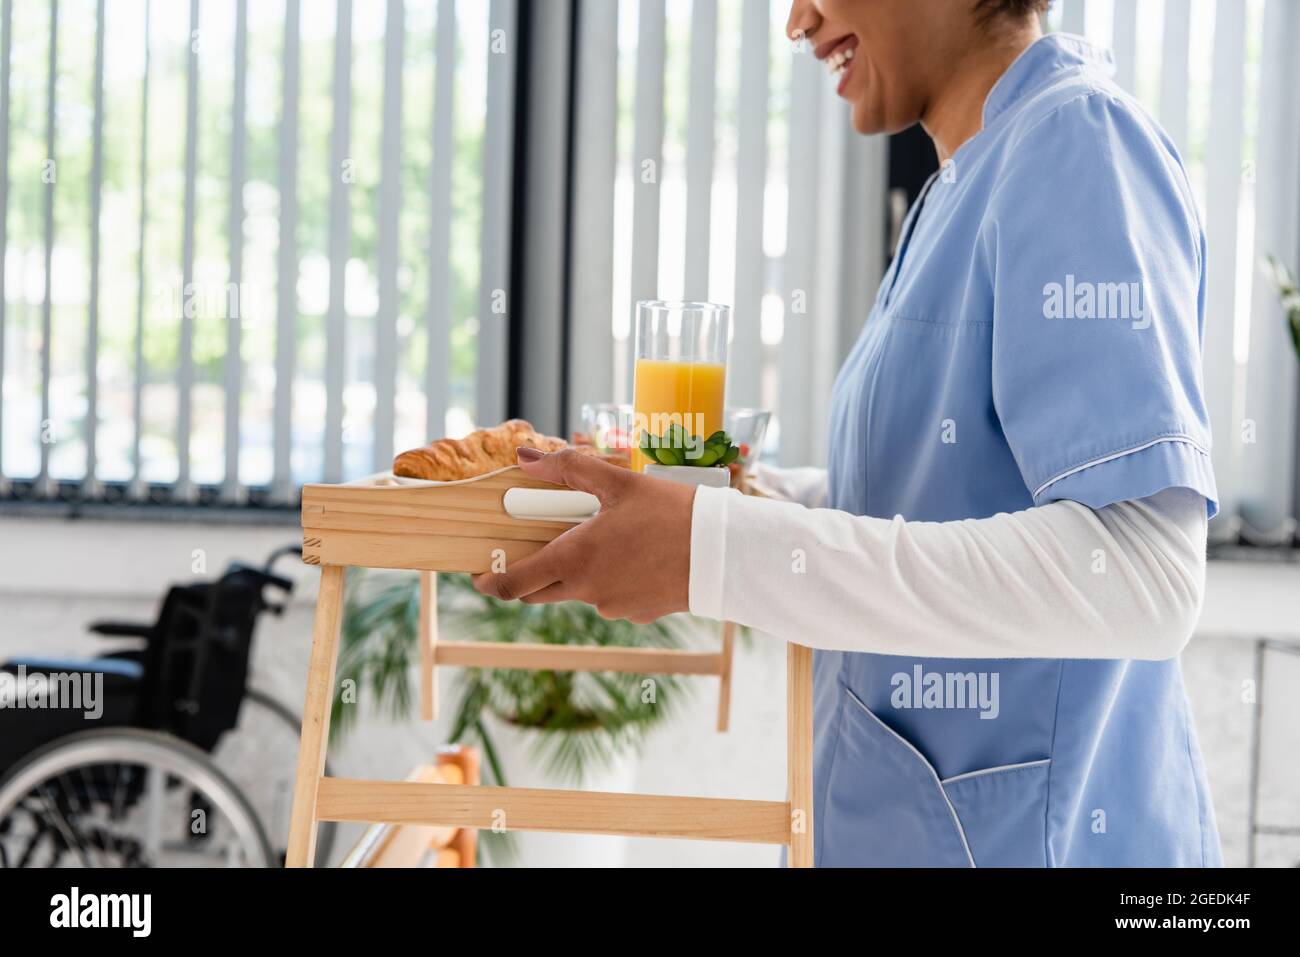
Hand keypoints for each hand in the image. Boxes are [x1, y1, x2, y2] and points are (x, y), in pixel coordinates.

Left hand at [471, 447, 696, 622]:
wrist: (725, 552)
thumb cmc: (673, 513)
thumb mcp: (620, 482)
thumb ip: (568, 467)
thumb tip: (524, 458)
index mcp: (574, 560)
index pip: (513, 586)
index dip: (489, 583)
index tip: (479, 575)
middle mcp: (588, 591)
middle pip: (541, 591)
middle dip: (533, 571)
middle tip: (539, 543)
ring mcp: (613, 607)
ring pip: (579, 591)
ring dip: (579, 570)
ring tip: (605, 536)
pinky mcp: (638, 613)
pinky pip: (610, 597)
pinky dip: (611, 578)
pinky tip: (635, 554)